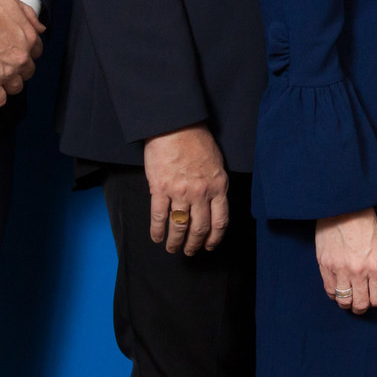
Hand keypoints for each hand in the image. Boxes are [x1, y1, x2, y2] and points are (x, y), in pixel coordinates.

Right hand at [0, 0, 43, 103]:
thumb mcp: (11, 2)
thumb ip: (29, 16)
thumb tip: (40, 29)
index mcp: (29, 38)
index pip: (35, 53)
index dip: (23, 54)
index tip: (12, 54)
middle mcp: (22, 57)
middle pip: (27, 72)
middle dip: (17, 70)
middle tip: (1, 66)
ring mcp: (7, 71)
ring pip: (15, 88)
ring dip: (6, 85)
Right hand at [145, 124, 229, 255]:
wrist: (175, 125)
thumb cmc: (197, 140)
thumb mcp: (216, 163)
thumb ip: (216, 184)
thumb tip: (213, 203)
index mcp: (218, 186)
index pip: (220, 221)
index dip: (215, 238)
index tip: (209, 246)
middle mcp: (201, 193)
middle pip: (200, 228)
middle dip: (195, 244)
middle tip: (190, 252)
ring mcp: (180, 192)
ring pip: (179, 226)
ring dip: (176, 242)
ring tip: (172, 248)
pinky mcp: (160, 188)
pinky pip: (159, 217)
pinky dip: (157, 231)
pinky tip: (156, 237)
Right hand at [315, 208, 376, 314]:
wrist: (343, 206)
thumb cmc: (364, 222)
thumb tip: (373, 284)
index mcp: (376, 265)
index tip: (374, 298)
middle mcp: (358, 271)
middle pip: (360, 304)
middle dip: (361, 307)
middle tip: (360, 304)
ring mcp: (339, 269)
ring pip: (343, 301)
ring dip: (346, 302)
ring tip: (348, 298)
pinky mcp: (324, 265)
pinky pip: (329, 290)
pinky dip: (334, 293)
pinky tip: (337, 288)